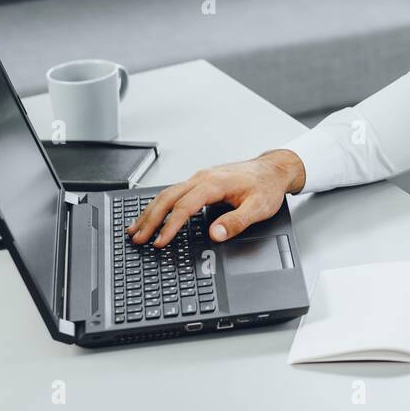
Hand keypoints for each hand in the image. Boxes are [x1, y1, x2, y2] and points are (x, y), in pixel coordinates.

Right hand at [128, 149, 305, 246]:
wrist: (273, 169)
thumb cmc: (266, 186)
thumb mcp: (258, 208)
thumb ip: (236, 222)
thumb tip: (216, 234)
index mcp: (214, 183)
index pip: (185, 206)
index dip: (171, 225)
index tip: (160, 241)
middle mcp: (203, 178)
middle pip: (168, 197)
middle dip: (150, 219)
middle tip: (138, 238)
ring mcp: (200, 178)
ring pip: (167, 193)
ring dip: (150, 211)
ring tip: (136, 229)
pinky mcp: (200, 181)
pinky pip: (174, 192)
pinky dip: (160, 205)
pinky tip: (153, 214)